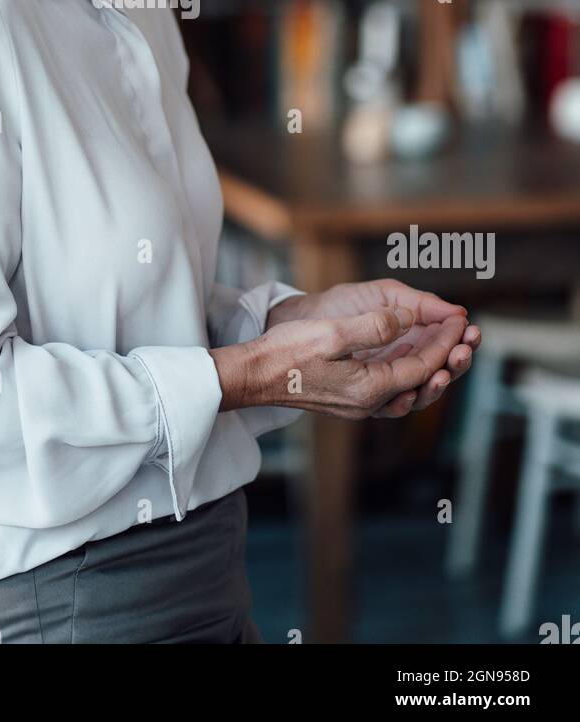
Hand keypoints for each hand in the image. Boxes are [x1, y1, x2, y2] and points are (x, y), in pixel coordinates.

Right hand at [266, 279, 480, 417]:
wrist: (252, 376)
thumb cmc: (286, 353)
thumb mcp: (332, 333)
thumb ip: (374, 326)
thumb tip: (408, 319)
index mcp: (369, 388)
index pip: (422, 366)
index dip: (444, 341)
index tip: (461, 319)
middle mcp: (369, 402)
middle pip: (423, 383)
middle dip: (449, 358)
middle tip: (469, 336)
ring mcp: (359, 403)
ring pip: (410, 387)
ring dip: (433, 366)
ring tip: (452, 347)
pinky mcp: (349, 397)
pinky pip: (392, 387)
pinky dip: (409, 371)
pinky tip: (412, 354)